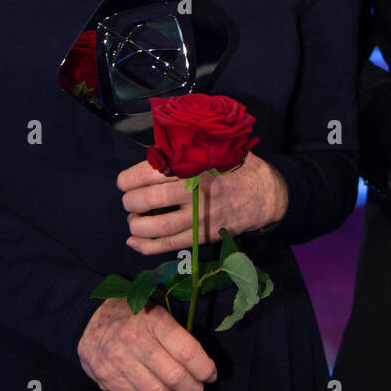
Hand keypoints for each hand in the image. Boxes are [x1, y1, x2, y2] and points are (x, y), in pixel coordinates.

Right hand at [77, 297, 216, 390]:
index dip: (204, 366)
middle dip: (193, 387)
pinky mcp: (107, 378)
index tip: (211, 374)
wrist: (89, 319)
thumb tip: (201, 359)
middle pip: (174, 375)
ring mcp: (118, 361)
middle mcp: (134, 340)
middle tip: (199, 388)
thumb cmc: (132, 312)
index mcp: (152, 319)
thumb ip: (176, 331)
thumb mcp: (155, 308)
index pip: (186, 350)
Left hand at [118, 151, 288, 254]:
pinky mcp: (203, 236)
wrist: (267, 194)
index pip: (152, 171)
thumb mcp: (218, 146)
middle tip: (128, 200)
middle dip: (130, 201)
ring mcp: (200, 216)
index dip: (129, 179)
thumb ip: (190, 144)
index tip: (123, 182)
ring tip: (133, 219)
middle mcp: (196, 191)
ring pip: (157, 226)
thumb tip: (157, 144)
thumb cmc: (237, 166)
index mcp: (196, 165)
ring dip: (136, 225)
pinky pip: (169, 245)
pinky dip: (146, 246)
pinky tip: (134, 241)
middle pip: (149, 199)